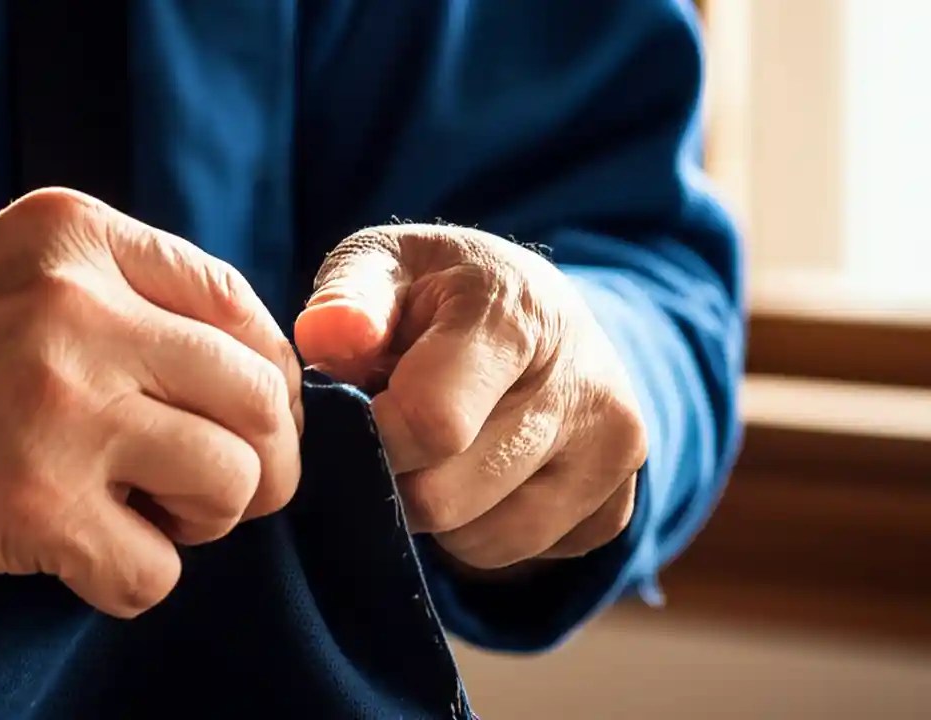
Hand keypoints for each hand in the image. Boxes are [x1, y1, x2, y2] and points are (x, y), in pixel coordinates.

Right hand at [0, 188, 301, 616]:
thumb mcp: (22, 266)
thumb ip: (132, 292)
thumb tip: (254, 371)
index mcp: (82, 240)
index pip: (240, 310)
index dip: (269, 384)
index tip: (249, 424)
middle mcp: (79, 313)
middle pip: (256, 399)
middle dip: (268, 462)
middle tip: (230, 490)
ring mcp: (59, 409)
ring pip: (230, 482)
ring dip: (207, 518)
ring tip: (146, 512)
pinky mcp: (32, 503)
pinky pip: (156, 569)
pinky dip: (135, 577)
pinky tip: (89, 555)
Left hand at [295, 224, 645, 570]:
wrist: (541, 308)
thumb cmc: (443, 288)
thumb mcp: (387, 264)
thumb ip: (350, 298)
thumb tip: (326, 338)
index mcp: (516, 318)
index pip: (432, 424)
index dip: (371, 434)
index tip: (355, 411)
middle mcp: (584, 388)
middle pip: (444, 497)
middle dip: (395, 475)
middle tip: (391, 431)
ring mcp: (613, 453)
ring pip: (479, 542)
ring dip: (435, 513)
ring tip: (435, 448)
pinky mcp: (619, 505)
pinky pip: (519, 556)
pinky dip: (481, 528)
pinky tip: (481, 469)